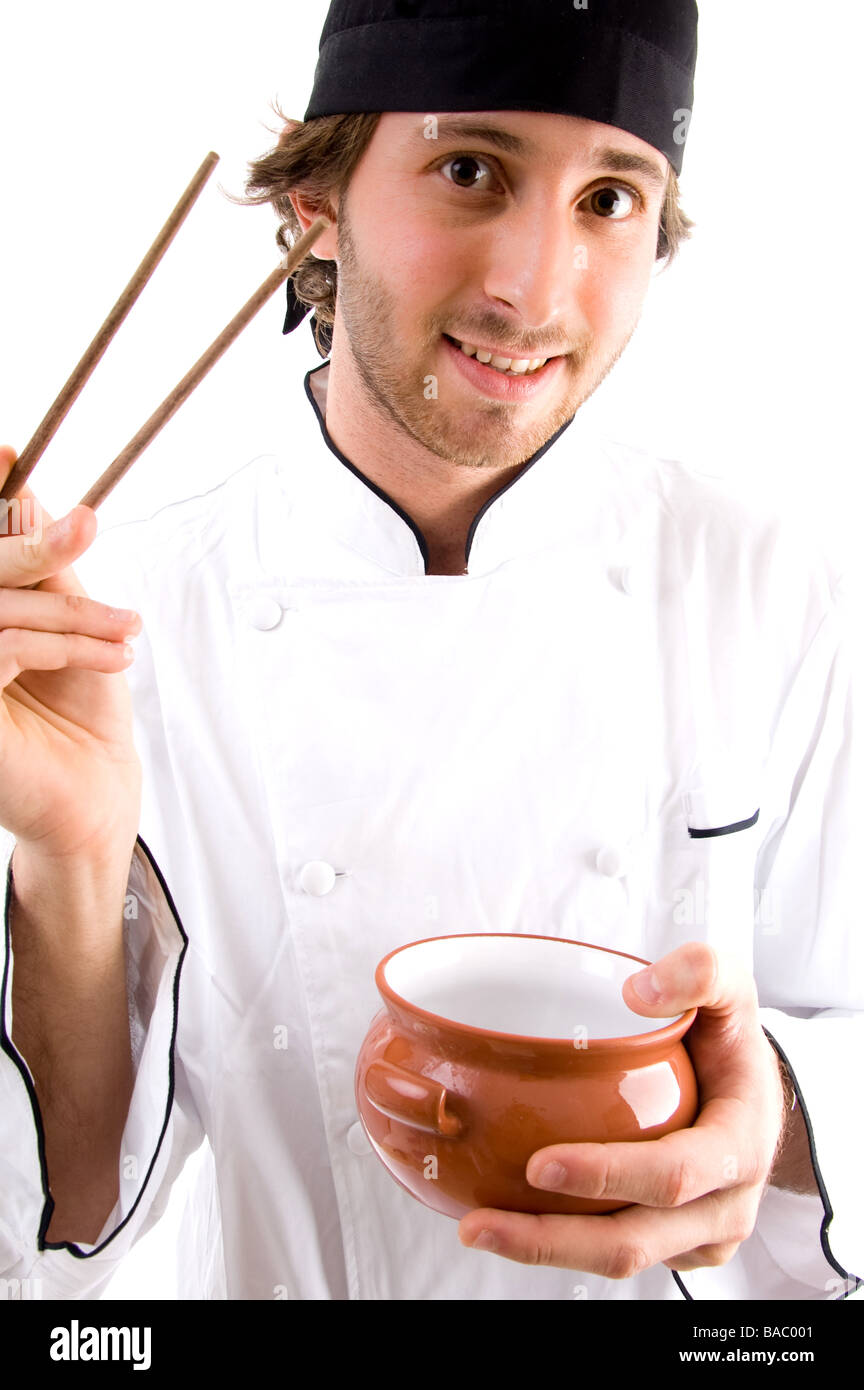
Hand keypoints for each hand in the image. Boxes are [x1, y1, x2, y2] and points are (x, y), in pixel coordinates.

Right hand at [0, 445, 141, 861]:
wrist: (93, 792)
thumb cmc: (77, 708)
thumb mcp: (64, 621)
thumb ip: (38, 559)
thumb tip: (25, 487)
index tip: (8, 453)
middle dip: (36, 548)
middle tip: (88, 525)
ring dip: (74, 612)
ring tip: (127, 631)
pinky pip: (5, 647)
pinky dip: (64, 643)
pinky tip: (111, 656)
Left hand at [458, 941, 787, 1275]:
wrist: (755, 1094)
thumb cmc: (734, 1044)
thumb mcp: (733, 991)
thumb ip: (700, 972)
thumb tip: (638, 991)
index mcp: (738, 1148)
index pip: (672, 1174)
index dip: (606, 1175)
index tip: (539, 1164)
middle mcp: (722, 1207)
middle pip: (633, 1242)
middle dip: (552, 1239)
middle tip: (481, 1221)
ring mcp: (697, 1237)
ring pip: (618, 1260)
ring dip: (543, 1250)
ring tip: (477, 1227)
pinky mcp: (672, 1248)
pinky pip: (613, 1253)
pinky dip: (560, 1243)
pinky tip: (509, 1221)